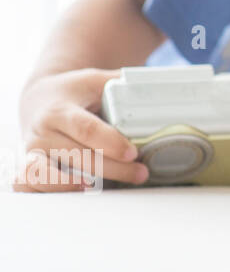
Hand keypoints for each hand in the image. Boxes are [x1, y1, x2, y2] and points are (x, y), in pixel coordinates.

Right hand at [15, 68, 145, 190]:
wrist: (38, 101)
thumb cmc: (74, 92)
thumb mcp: (94, 80)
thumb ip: (120, 83)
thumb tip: (158, 84)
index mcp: (60, 110)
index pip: (85, 129)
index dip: (110, 142)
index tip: (133, 152)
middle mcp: (42, 133)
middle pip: (77, 156)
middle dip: (113, 168)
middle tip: (141, 172)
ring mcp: (33, 153)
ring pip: (50, 175)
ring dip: (78, 184)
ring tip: (108, 187)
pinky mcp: (29, 167)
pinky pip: (32, 186)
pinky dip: (54, 191)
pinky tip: (82, 191)